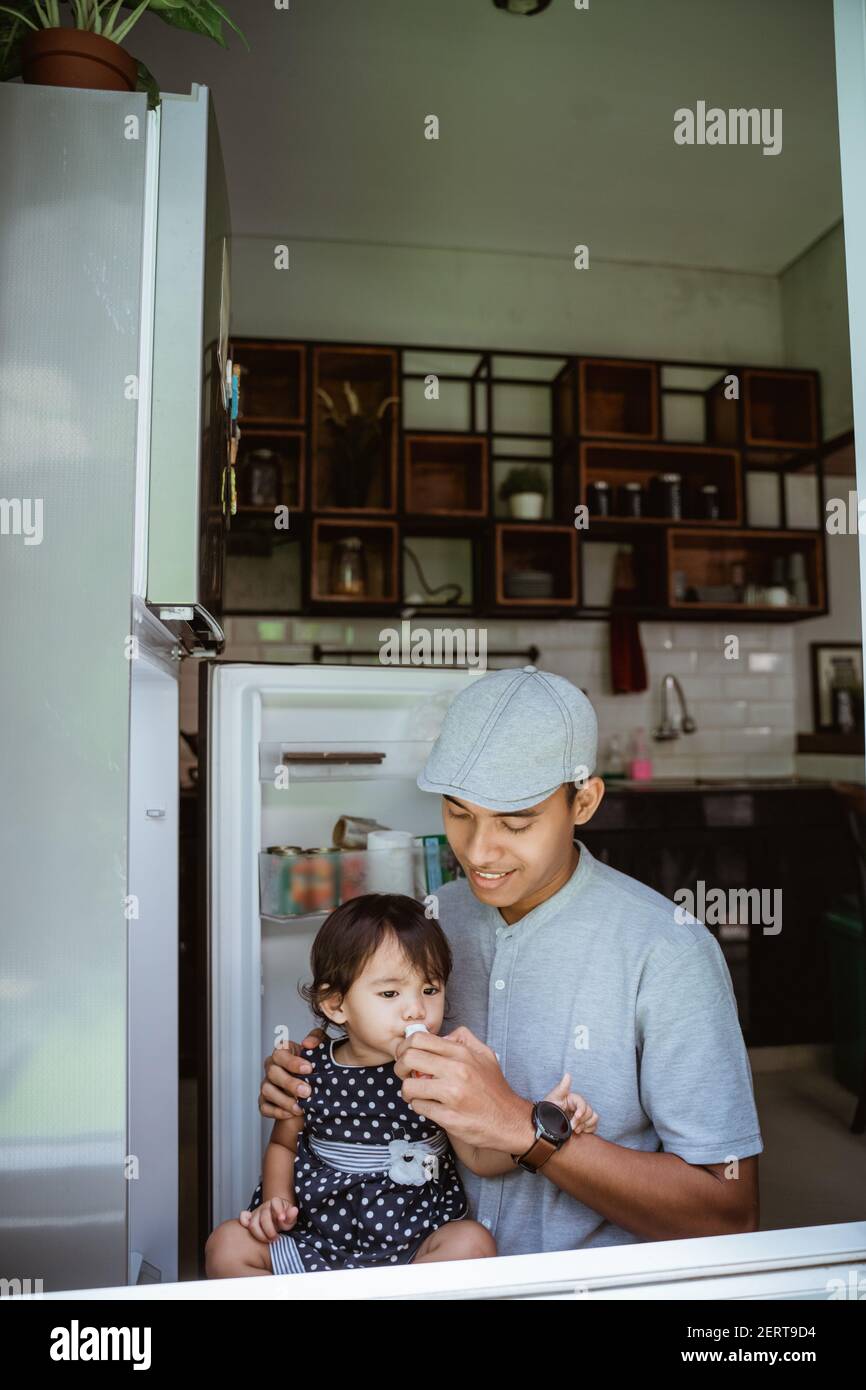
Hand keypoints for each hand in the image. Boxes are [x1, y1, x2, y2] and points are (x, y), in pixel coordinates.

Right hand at [240, 1196, 297, 1243]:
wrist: (277, 1218)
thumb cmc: (284, 1219)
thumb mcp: (290, 1218)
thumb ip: (291, 1216)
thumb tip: (294, 1210)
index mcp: (276, 1202)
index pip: (275, 1202)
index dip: (278, 1210)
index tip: (282, 1219)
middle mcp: (264, 1206)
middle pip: (264, 1217)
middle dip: (270, 1230)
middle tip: (276, 1238)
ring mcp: (256, 1212)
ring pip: (253, 1223)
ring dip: (260, 1234)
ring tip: (269, 1240)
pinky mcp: (249, 1219)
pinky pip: (243, 1218)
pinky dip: (244, 1223)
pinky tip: (251, 1232)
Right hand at [259, 1028, 326, 1120]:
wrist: (316, 1092)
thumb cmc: (317, 1067)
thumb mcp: (322, 1049)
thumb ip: (318, 1039)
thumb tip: (308, 1043)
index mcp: (284, 1053)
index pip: (280, 1053)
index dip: (292, 1061)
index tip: (309, 1069)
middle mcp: (272, 1068)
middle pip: (272, 1072)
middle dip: (290, 1083)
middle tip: (307, 1091)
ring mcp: (267, 1085)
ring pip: (267, 1090)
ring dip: (284, 1100)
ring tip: (301, 1107)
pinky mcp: (265, 1102)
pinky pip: (265, 1108)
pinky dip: (277, 1111)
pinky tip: (292, 1113)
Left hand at [394, 1025, 532, 1152]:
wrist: (509, 1121)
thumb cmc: (494, 1089)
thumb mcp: (485, 1054)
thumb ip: (464, 1039)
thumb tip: (441, 1036)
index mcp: (462, 1053)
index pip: (420, 1038)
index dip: (406, 1046)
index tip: (406, 1054)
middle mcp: (456, 1071)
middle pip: (409, 1058)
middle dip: (400, 1067)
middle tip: (405, 1073)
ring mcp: (451, 1095)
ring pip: (409, 1086)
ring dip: (407, 1091)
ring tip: (416, 1093)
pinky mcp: (448, 1117)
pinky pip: (418, 1107)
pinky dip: (419, 1106)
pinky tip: (429, 1106)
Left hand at [543, 1072, 598, 1135]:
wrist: (545, 1126)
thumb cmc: (547, 1111)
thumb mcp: (553, 1099)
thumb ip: (562, 1088)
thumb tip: (568, 1075)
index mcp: (573, 1099)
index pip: (583, 1103)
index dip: (581, 1110)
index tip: (576, 1117)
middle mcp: (579, 1107)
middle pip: (590, 1111)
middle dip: (581, 1120)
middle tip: (571, 1126)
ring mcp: (582, 1116)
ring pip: (594, 1117)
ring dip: (585, 1125)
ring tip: (575, 1129)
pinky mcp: (585, 1125)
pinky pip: (594, 1126)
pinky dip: (588, 1129)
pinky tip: (579, 1131)